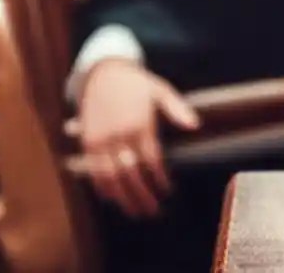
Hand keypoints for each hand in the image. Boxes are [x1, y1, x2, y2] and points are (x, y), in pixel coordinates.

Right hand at [76, 60, 199, 217]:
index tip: (168, 191)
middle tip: (154, 211)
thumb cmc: (136, 83)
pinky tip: (112, 197)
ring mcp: (101, 140)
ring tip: (135, 211)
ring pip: (111, 177)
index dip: (159, 179)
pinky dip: (102, 186)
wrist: (103, 72)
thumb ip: (177, 110)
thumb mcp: (160, 91)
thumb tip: (195, 126)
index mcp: (140, 124)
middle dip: (143, 196)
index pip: (151, 161)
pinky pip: (94, 170)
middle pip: (131, 174)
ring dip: (123, 197)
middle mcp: (119, 135)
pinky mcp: (87, 142)